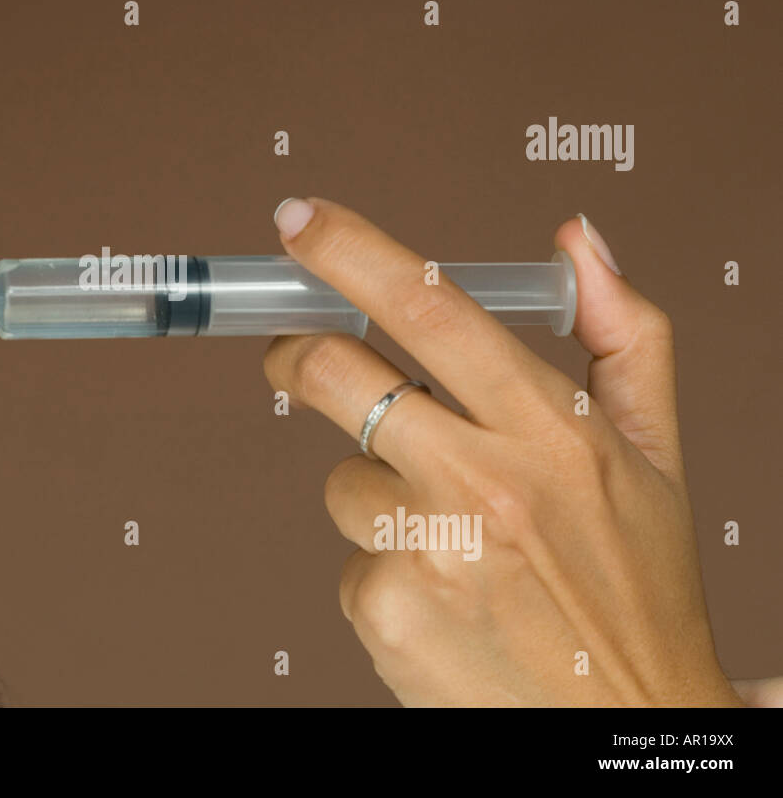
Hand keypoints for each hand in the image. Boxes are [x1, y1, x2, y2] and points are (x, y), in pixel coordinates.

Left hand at [262, 197, 741, 705]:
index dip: (349, 252)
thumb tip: (580, 240)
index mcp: (552, 430)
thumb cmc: (638, 592)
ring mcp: (430, 548)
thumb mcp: (656, 459)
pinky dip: (383, 566)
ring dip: (374, 493)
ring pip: (341, 479)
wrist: (622, 730)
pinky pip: (349, 558)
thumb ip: (626, 337)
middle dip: (297, 356)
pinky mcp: (387, 608)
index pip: (432, 308)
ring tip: (452, 539)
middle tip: (297, 358)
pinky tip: (445, 596)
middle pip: (337, 375)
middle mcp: (487, 482)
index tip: (299, 222)